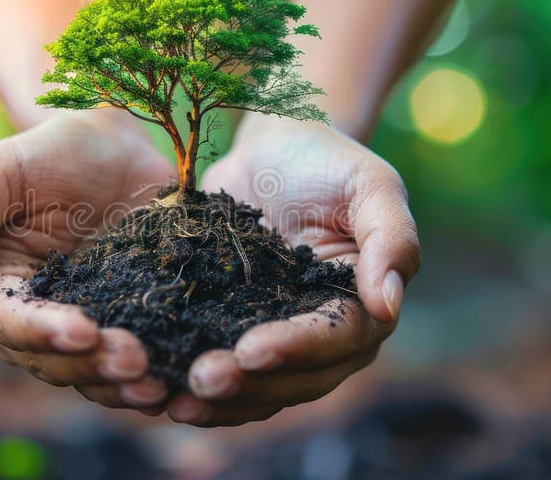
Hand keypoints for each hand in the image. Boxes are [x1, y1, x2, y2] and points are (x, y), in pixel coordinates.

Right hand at [0, 111, 173, 413]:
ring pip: (94, 374)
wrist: (117, 146)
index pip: (12, 323)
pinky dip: (155, 379)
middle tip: (133, 359)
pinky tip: (177, 383)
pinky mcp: (134, 323)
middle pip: (54, 362)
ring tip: (155, 384)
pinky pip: (140, 362)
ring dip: (122, 385)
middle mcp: (38, 320)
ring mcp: (91, 325)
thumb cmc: (49, 152)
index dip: (44, 333)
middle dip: (91, 365)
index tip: (83, 331)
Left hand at [166, 116, 420, 425]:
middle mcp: (324, 335)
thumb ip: (391, 238)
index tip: (250, 351)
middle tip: (201, 379)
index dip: (295, 350)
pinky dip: (195, 388)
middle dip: (248, 384)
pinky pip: (223, 371)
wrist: (273, 149)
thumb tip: (389, 305)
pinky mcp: (234, 330)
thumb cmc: (327, 160)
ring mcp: (277, 337)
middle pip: (294, 377)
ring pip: (257, 388)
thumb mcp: (369, 183)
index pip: (335, 340)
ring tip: (174, 400)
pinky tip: (159, 392)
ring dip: (219, 401)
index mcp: (362, 306)